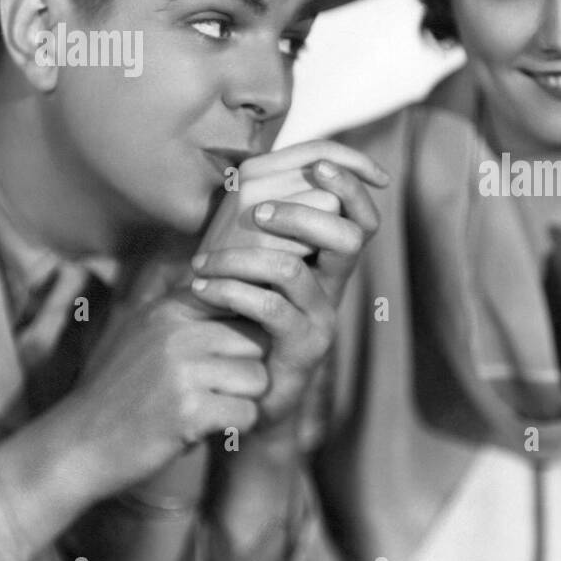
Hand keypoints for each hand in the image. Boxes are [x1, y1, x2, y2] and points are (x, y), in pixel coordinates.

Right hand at [57, 289, 269, 501]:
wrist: (75, 445)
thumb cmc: (117, 391)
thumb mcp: (142, 333)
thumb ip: (185, 310)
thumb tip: (233, 284)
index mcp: (168, 309)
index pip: (239, 303)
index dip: (244, 334)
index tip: (227, 356)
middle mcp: (176, 333)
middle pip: (258, 341)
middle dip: (247, 369)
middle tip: (218, 390)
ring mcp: (182, 371)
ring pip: (258, 378)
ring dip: (242, 400)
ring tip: (207, 409)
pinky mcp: (189, 411)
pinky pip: (247, 414)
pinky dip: (232, 428)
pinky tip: (202, 430)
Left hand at [188, 141, 387, 426]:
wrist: (250, 396)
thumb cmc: (247, 325)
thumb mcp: (258, 272)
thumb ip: (260, 230)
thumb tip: (239, 168)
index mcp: (330, 263)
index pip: (362, 217)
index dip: (353, 185)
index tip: (323, 164)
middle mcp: (336, 287)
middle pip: (349, 236)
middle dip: (303, 213)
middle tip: (259, 211)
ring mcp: (322, 318)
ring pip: (294, 269)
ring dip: (243, 256)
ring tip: (204, 261)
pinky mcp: (301, 348)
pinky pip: (268, 308)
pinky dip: (228, 291)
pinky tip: (199, 289)